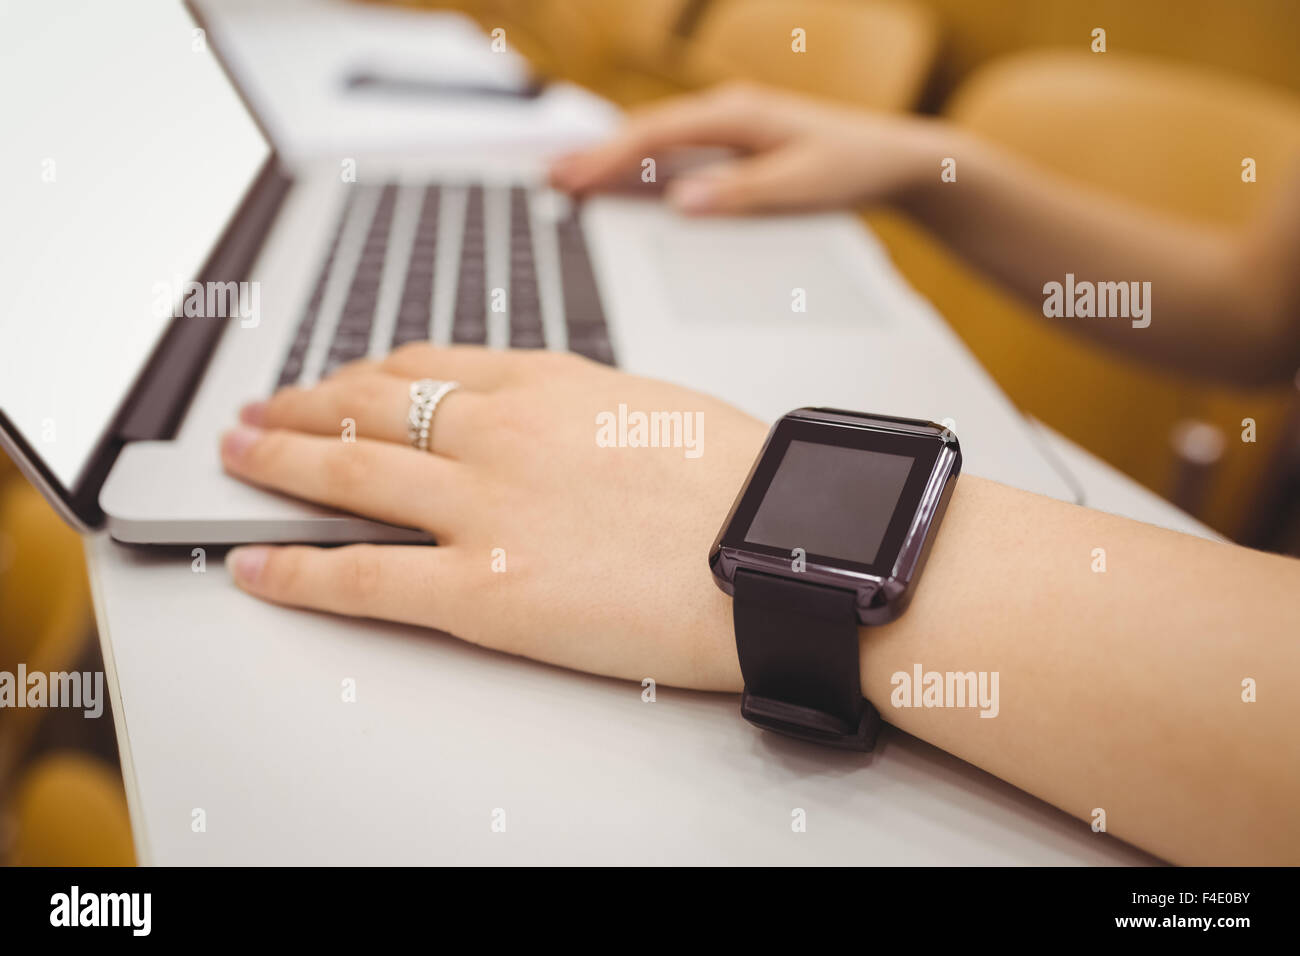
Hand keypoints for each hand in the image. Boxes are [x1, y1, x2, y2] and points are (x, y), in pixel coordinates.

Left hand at [221, 345, 767, 691]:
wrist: (785, 548)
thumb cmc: (746, 485)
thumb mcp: (659, 414)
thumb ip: (591, 413)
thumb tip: (566, 426)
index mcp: (549, 383)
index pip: (428, 364)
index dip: (367, 370)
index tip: (341, 377)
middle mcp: (498, 430)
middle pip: (370, 405)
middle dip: (302, 404)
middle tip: (260, 409)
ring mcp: (481, 506)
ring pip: (348, 471)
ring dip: (277, 461)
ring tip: (237, 457)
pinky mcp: (480, 588)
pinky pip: (361, 574)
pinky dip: (296, 569)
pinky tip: (256, 565)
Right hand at [549, 82, 955, 214]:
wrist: (896, 159)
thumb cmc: (854, 167)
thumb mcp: (799, 187)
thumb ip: (738, 194)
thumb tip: (680, 202)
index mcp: (737, 115)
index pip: (657, 136)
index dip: (609, 159)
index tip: (571, 178)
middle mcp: (728, 111)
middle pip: (647, 132)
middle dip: (596, 154)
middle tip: (548, 178)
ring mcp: (731, 125)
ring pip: (659, 139)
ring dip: (615, 157)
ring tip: (569, 177)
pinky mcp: (737, 142)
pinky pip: (678, 149)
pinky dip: (644, 162)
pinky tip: (623, 177)